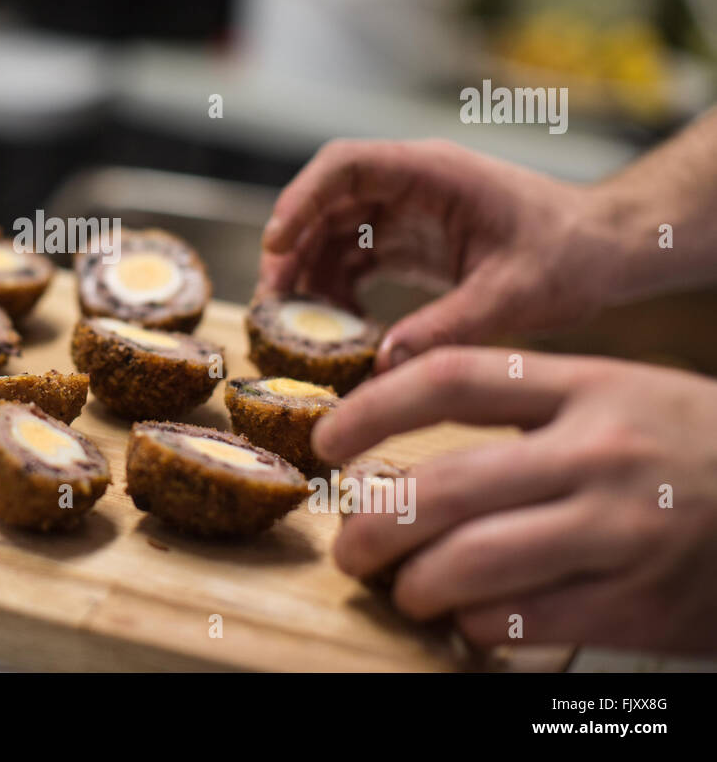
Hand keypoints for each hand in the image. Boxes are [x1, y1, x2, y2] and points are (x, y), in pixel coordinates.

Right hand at [258, 139, 623, 371]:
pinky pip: (356, 257)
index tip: (274, 245)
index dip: (301, 201)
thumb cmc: (572, 256)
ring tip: (295, 322)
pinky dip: (338, 288)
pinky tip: (340, 328)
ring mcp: (409, 211)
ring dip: (309, 272)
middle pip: (326, 201)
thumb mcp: (511, 297)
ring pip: (333, 231)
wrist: (606, 250)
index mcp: (432, 173)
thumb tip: (383, 367)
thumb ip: (447, 328)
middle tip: (272, 300)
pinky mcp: (412, 241)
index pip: (345, 166)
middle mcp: (412, 184)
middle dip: (292, 247)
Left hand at [314, 346, 716, 653]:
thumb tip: (406, 446)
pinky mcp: (639, 605)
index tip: (326, 441)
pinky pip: (523, 622)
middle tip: (347, 546)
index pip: (450, 380)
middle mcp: (599, 454)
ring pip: (472, 565)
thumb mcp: (619, 393)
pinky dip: (477, 626)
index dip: (370, 410)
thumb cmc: (691, 445)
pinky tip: (472, 620)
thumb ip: (526, 405)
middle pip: (444, 487)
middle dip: (371, 526)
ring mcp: (622, 533)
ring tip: (405, 589)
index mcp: (587, 387)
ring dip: (415, 586)